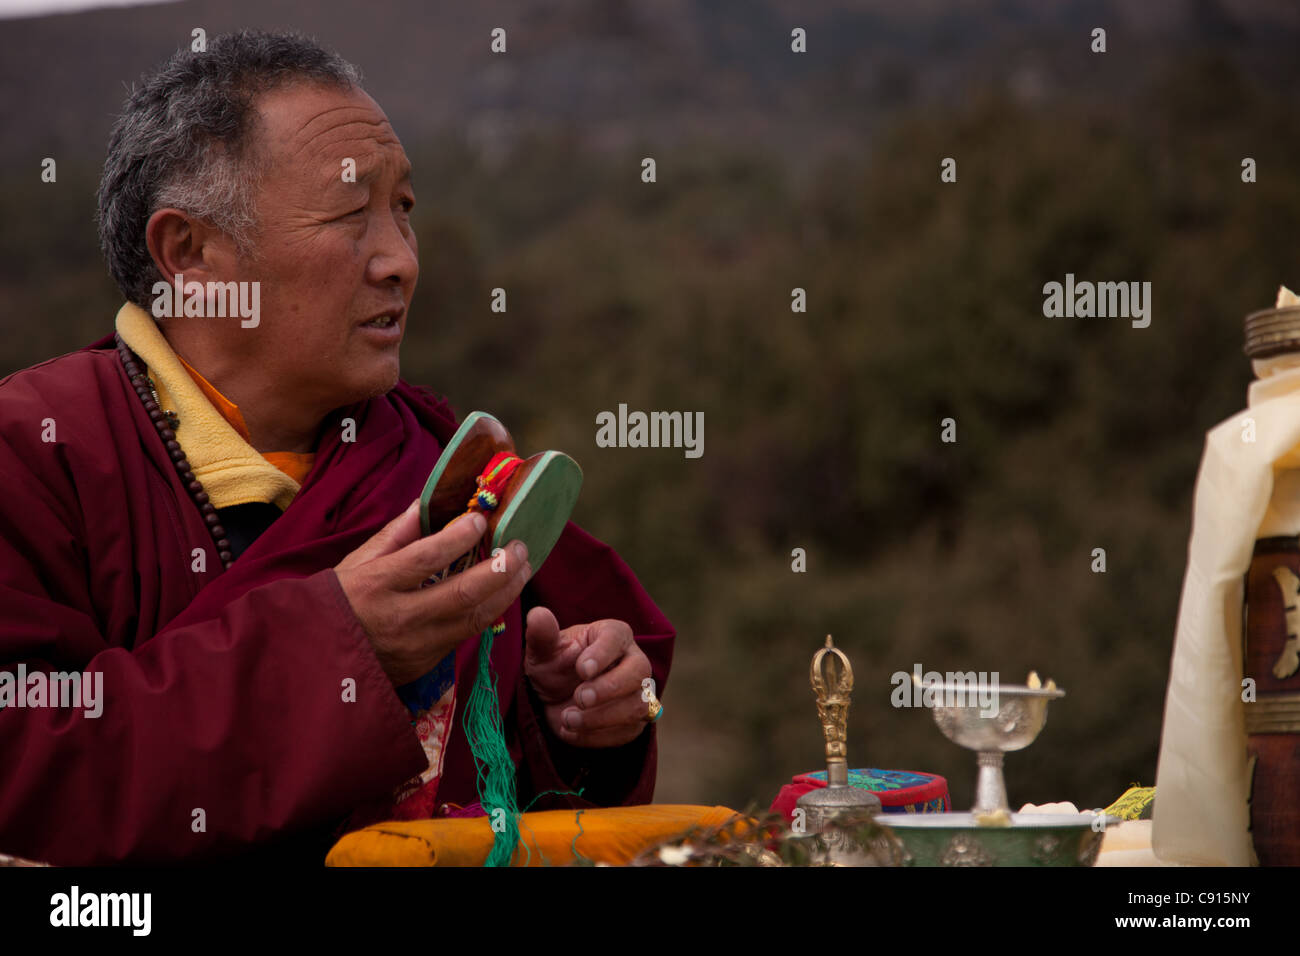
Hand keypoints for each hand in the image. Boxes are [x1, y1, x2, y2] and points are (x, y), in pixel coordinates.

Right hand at [335, 499, 531, 685]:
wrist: (320, 660)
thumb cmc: (338, 602)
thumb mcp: (356, 563)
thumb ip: (395, 534)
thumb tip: (426, 502)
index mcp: (376, 585)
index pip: (426, 557)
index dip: (459, 536)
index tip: (480, 519)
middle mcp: (400, 618)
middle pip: (463, 593)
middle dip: (500, 568)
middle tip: (519, 547)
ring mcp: (417, 646)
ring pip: (475, 619)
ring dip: (506, 592)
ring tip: (522, 568)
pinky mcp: (427, 664)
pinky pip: (467, 635)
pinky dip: (490, 611)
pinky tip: (503, 593)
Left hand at [524, 607, 653, 747]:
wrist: (556, 700)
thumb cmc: (555, 666)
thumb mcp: (543, 651)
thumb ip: (542, 635)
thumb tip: (537, 614)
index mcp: (614, 634)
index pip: (617, 638)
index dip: (602, 654)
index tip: (582, 669)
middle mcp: (633, 661)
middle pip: (639, 672)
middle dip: (609, 688)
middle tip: (579, 698)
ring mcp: (639, 693)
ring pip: (638, 706)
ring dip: (601, 718)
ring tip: (567, 719)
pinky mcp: (635, 722)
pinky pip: (626, 732)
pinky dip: (596, 736)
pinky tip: (571, 731)